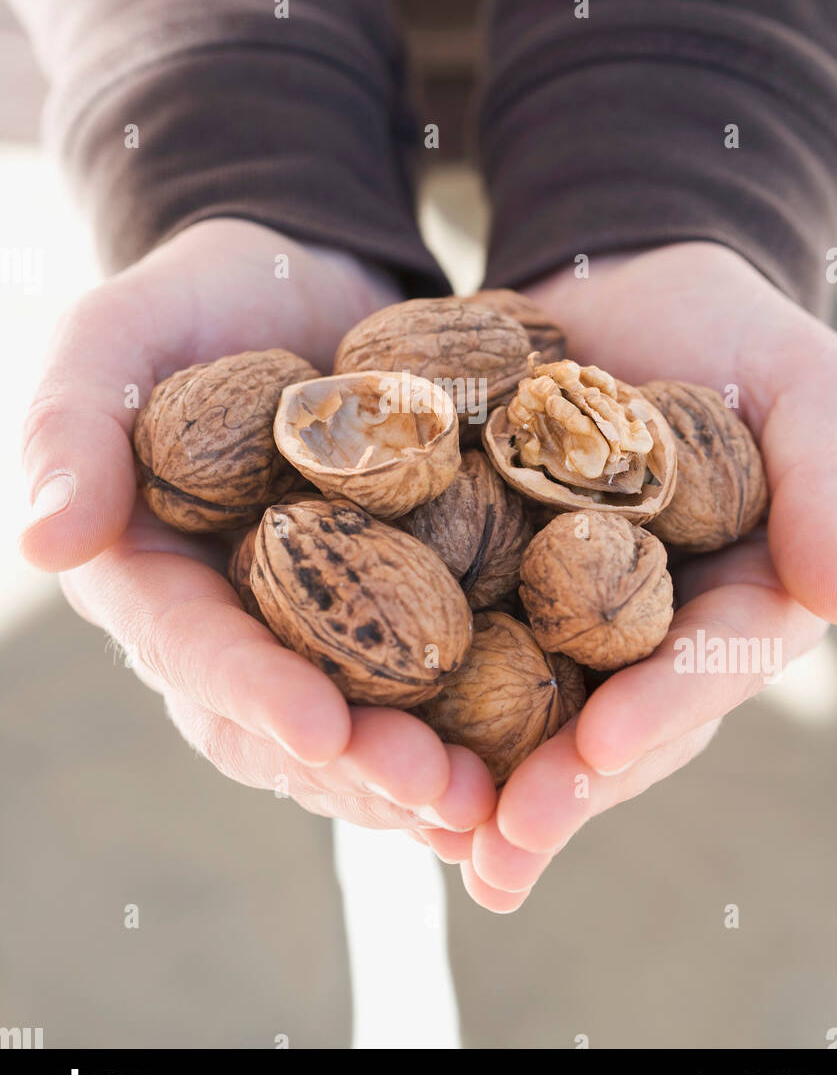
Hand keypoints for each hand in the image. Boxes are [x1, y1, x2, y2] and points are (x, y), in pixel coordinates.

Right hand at [19, 218, 495, 834]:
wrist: (301, 278)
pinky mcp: (396, 598)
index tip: (319, 726)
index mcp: (155, 577)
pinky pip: (434, 671)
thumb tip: (43, 542)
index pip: (192, 648)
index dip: (249, 691)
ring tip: (502, 796)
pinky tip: (547, 741)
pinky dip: (483, 709)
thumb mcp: (115, 338)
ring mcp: (317, 622)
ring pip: (364, 718)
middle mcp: (235, 622)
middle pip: (285, 716)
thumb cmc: (193, 299)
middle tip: (438, 792)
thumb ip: (70, 427)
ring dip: (428, 764)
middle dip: (358, 762)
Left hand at [455, 242, 836, 910]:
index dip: (662, 712)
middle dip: (558, 786)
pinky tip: (360, 747)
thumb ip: (834, 479)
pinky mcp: (486, 580)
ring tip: (427, 837)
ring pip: (526, 708)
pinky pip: (452, 642)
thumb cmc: (736, 333)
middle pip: (609, 720)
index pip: (706, 667)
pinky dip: (416, 696)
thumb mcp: (803, 386)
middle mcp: (647, 630)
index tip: (605, 749)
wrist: (622, 287)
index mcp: (735, 602)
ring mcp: (562, 612)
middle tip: (499, 847)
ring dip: (479, 776)